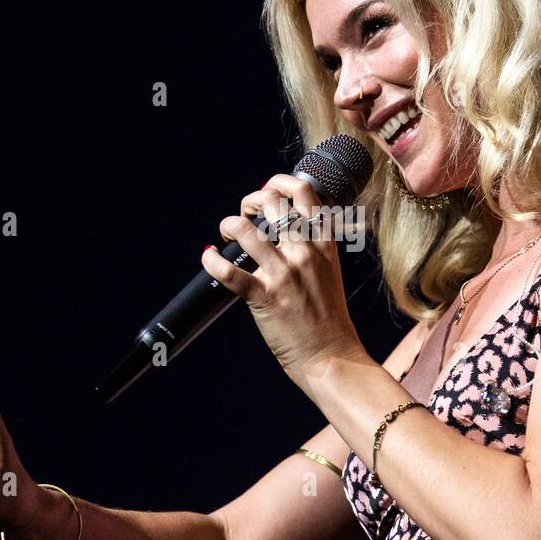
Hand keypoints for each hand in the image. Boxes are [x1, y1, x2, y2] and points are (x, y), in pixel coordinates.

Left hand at [201, 173, 369, 389]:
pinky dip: (212, 260)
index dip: (280, 182)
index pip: (305, 194)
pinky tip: (208, 256)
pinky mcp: (264, 298)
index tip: (268, 190)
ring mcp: (284, 275)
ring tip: (226, 232)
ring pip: (246, 230)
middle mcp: (304, 254)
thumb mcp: (329, 272)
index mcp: (323, 245)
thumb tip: (287, 225)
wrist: (331, 357)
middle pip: (272, 203)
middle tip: (244, 216)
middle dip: (250, 201)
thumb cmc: (328, 318)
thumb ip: (313, 247)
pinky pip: (229, 272)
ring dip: (229, 224)